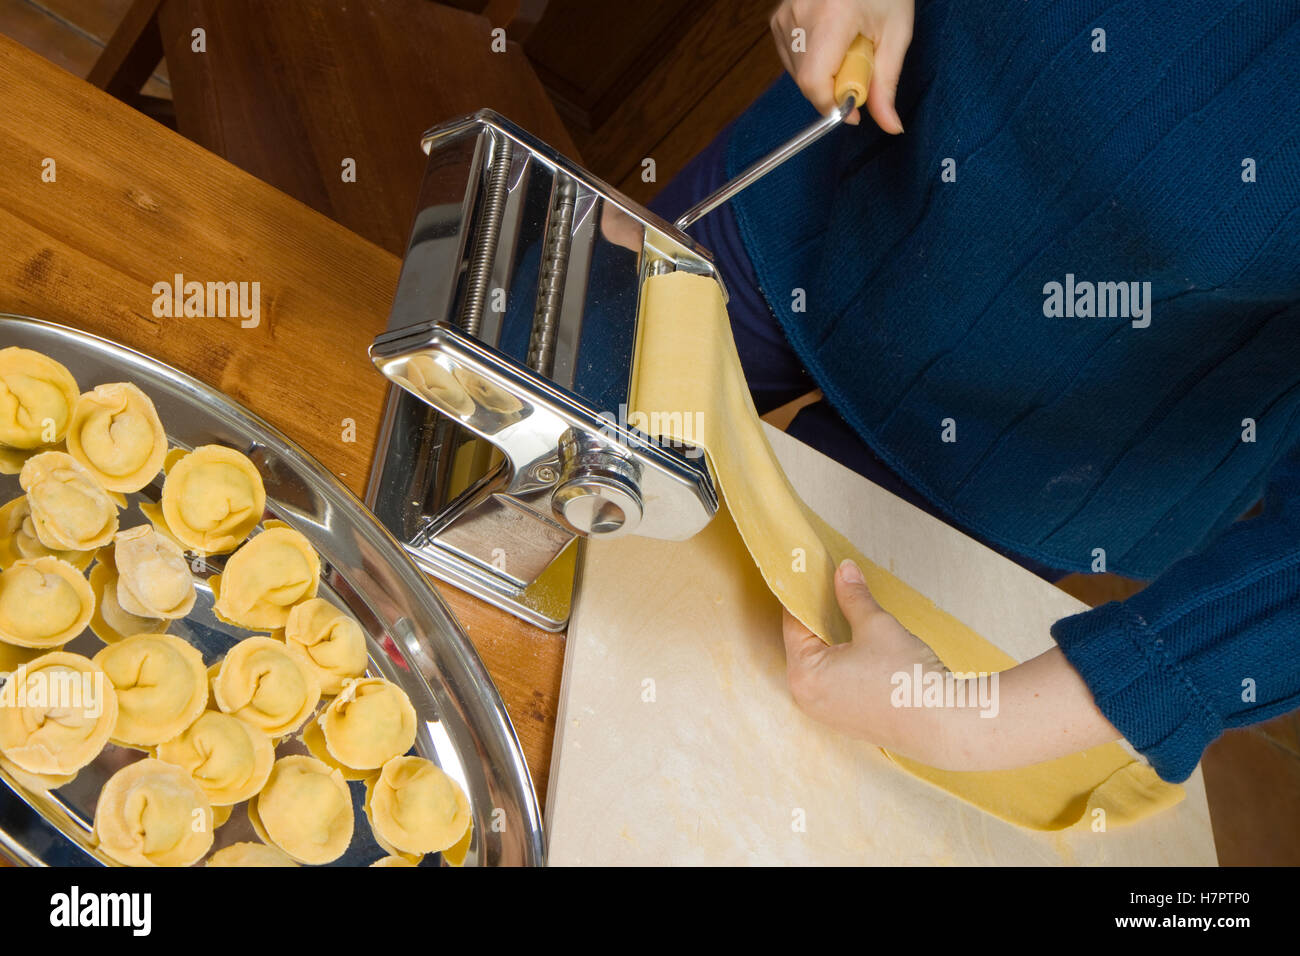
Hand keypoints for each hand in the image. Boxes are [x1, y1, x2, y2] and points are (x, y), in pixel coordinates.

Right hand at [769, 0, 913, 131]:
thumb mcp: (895, 34)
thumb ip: (887, 83)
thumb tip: (890, 126)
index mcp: (832, 14)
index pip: (814, 81)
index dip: (831, 105)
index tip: (853, 109)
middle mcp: (800, 14)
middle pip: (807, 81)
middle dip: (835, 88)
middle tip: (859, 65)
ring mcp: (784, 17)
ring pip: (798, 75)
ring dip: (825, 76)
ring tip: (846, 48)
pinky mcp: (778, 21)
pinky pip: (792, 61)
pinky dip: (813, 64)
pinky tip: (831, 45)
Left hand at [783, 559, 1123, 769]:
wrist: (943, 724)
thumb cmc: (905, 676)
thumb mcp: (876, 625)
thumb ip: (853, 596)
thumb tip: (843, 570)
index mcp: (803, 674)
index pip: (794, 622)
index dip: (806, 594)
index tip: (813, 573)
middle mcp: (806, 697)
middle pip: (804, 644)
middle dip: (820, 615)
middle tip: (833, 585)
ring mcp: (826, 713)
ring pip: (820, 664)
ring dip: (832, 638)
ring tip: (849, 610)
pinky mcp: (847, 720)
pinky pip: (835, 682)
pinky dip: (843, 661)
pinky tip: (861, 645)